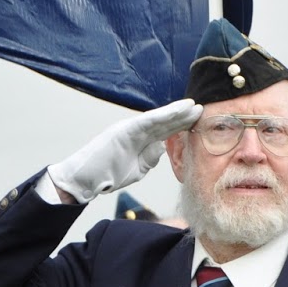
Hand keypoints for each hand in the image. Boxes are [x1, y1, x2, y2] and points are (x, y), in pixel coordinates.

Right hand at [48, 99, 202, 202]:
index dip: (182, 126)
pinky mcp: (122, 131)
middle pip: (164, 123)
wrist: (85, 180)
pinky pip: (145, 122)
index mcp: (140, 141)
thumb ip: (150, 158)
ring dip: (176, 113)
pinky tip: (175, 112)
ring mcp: (129, 129)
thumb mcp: (137, 170)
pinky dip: (161, 116)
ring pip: (157, 119)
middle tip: (203, 109)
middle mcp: (136, 132)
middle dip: (183, 117)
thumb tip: (161, 148)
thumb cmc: (108, 174)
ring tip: (192, 107)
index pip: (165, 132)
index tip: (199, 122)